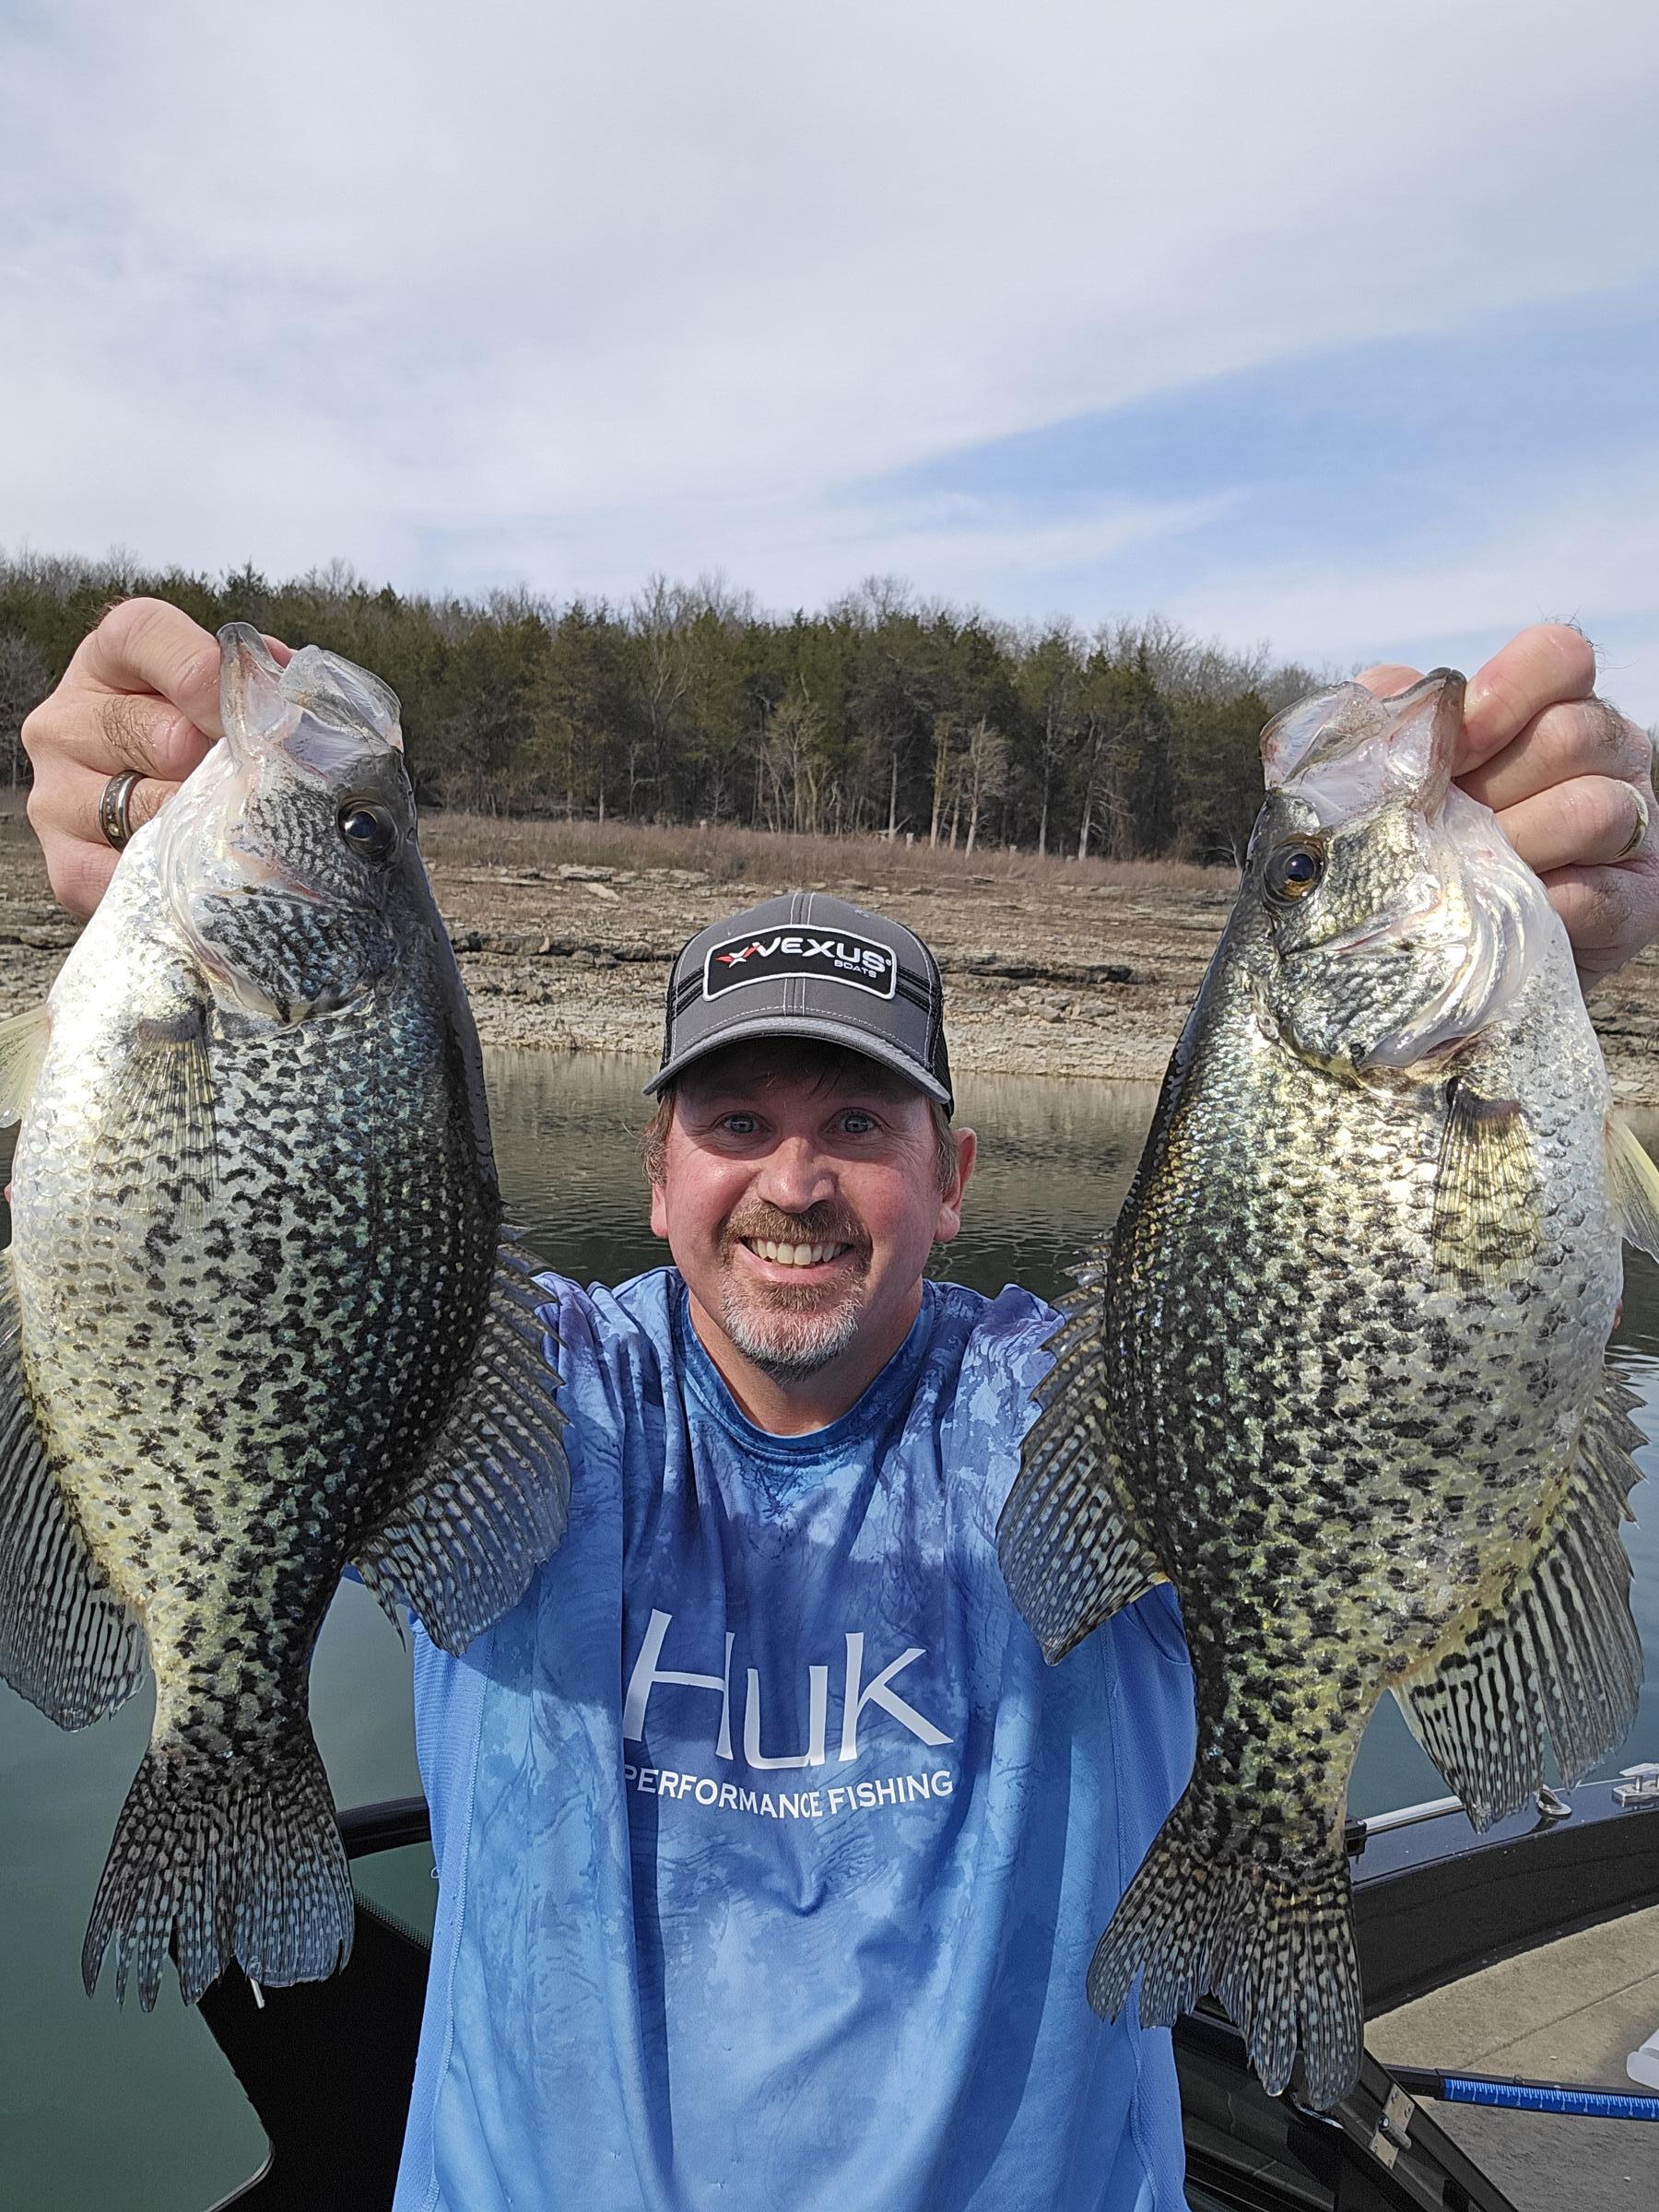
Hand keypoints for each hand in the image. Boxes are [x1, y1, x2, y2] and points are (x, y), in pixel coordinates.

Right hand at [21, 599, 288, 919]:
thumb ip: (259, 679)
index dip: (211, 673)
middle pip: (164, 736)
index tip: (259, 707)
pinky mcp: (66, 862)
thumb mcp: (229, 692)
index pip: (146, 637)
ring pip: (155, 809)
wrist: (171, 814)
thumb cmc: (207, 741)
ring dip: (215, 824)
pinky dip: (183, 878)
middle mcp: (66, 722)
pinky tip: (212, 871)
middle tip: (268, 784)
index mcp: (107, 661)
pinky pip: (130, 875)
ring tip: (251, 831)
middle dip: (229, 764)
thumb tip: (283, 685)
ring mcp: (57, 794)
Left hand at [1359, 625, 1656, 982]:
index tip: (1457, 740)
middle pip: (1570, 735)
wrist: (1450, 939)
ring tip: (1463, 867)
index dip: (1506, 690)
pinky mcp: (1636, 900)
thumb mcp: (1403, 771)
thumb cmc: (1430, 838)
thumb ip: (1392, 721)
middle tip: (1442, 821)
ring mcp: (1633, 826)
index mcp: (1555, 706)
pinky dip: (1536, 905)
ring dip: (1513, 843)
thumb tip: (1384, 697)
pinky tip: (1493, 912)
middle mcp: (1609, 753)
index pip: (1559, 656)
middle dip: (1493, 783)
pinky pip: (1598, 894)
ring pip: (1594, 809)